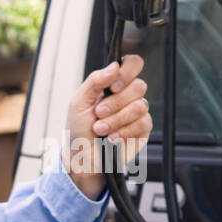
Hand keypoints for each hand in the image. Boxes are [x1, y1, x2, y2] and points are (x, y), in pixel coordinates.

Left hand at [63, 55, 153, 199]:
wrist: (82, 158)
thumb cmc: (79, 130)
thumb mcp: (78, 103)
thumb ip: (95, 81)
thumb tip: (114, 66)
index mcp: (113, 84)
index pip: (133, 64)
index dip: (128, 71)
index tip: (113, 87)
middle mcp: (128, 95)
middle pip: (139, 86)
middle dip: (115, 102)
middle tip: (98, 114)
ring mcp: (137, 112)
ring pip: (140, 105)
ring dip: (116, 119)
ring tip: (100, 129)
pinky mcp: (143, 129)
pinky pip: (143, 123)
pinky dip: (124, 131)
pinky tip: (112, 138)